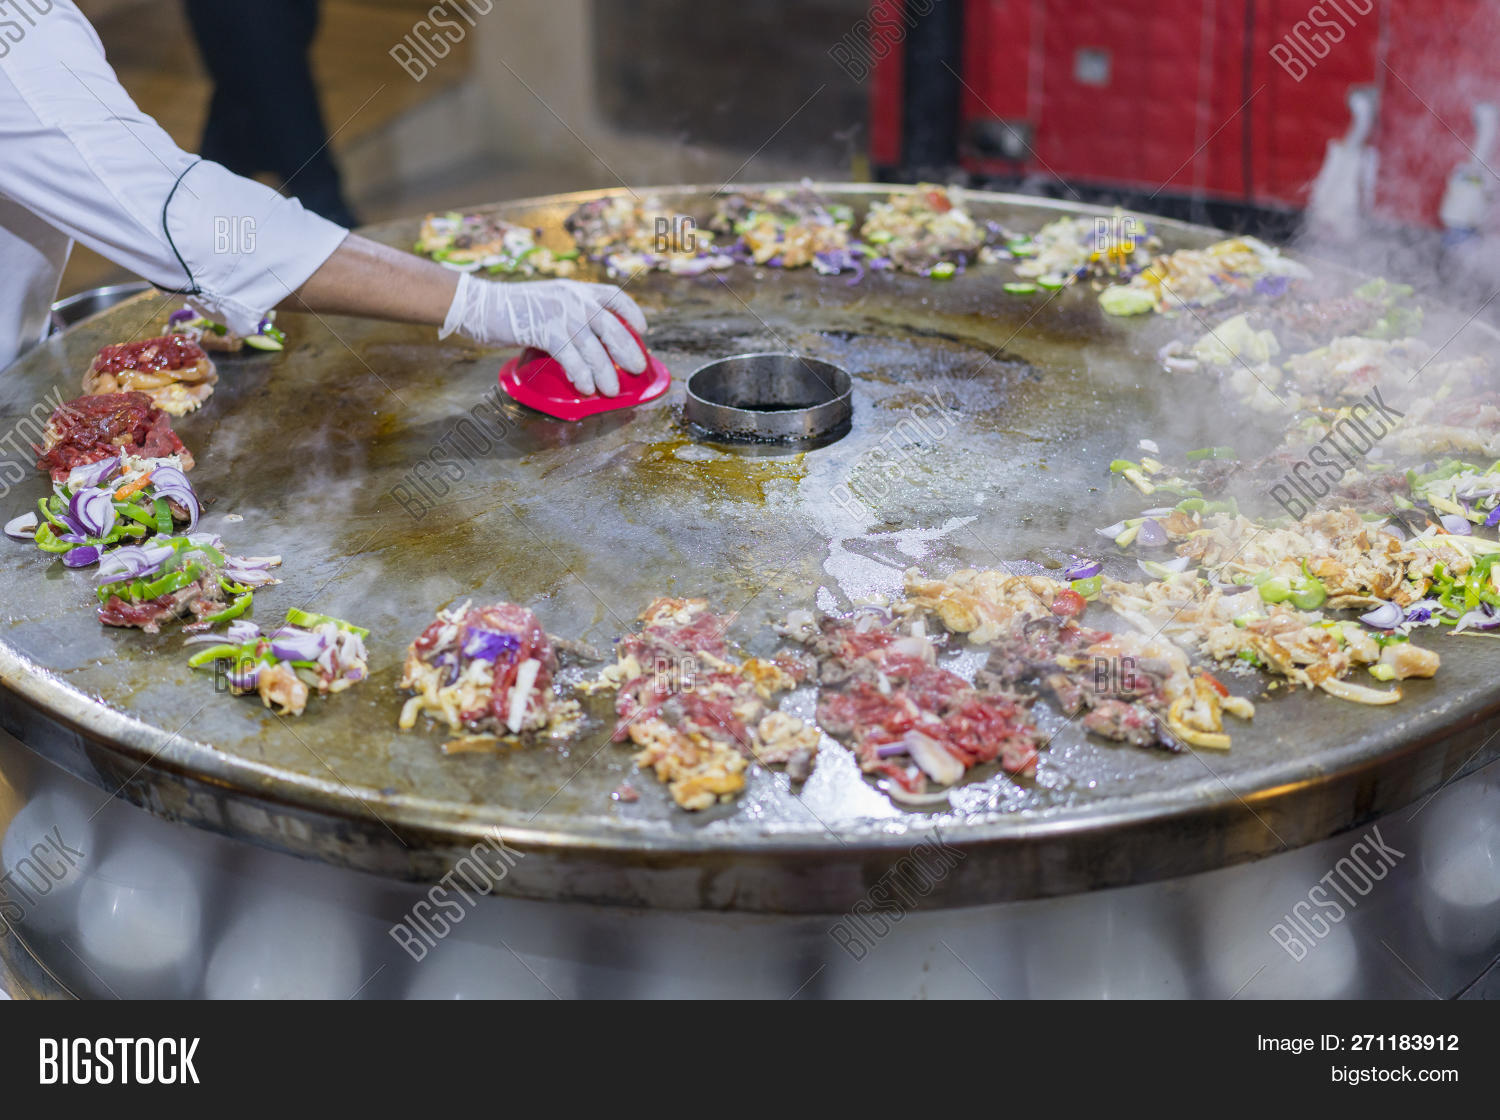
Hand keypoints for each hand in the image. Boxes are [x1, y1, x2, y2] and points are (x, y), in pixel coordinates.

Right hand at [440, 272, 647, 395]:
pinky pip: (570, 356)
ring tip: (612, 390)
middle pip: (611, 327)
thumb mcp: (549, 301)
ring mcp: (560, 313)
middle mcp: (574, 298)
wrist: (480, 304)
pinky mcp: (545, 330)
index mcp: (576, 289)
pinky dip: (581, 374)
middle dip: (627, 351)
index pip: (614, 296)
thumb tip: (592, 343)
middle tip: (637, 369)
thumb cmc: (514, 308)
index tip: (642, 329)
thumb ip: (571, 315)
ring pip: (593, 348)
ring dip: (605, 372)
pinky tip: (586, 388)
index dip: (632, 312)